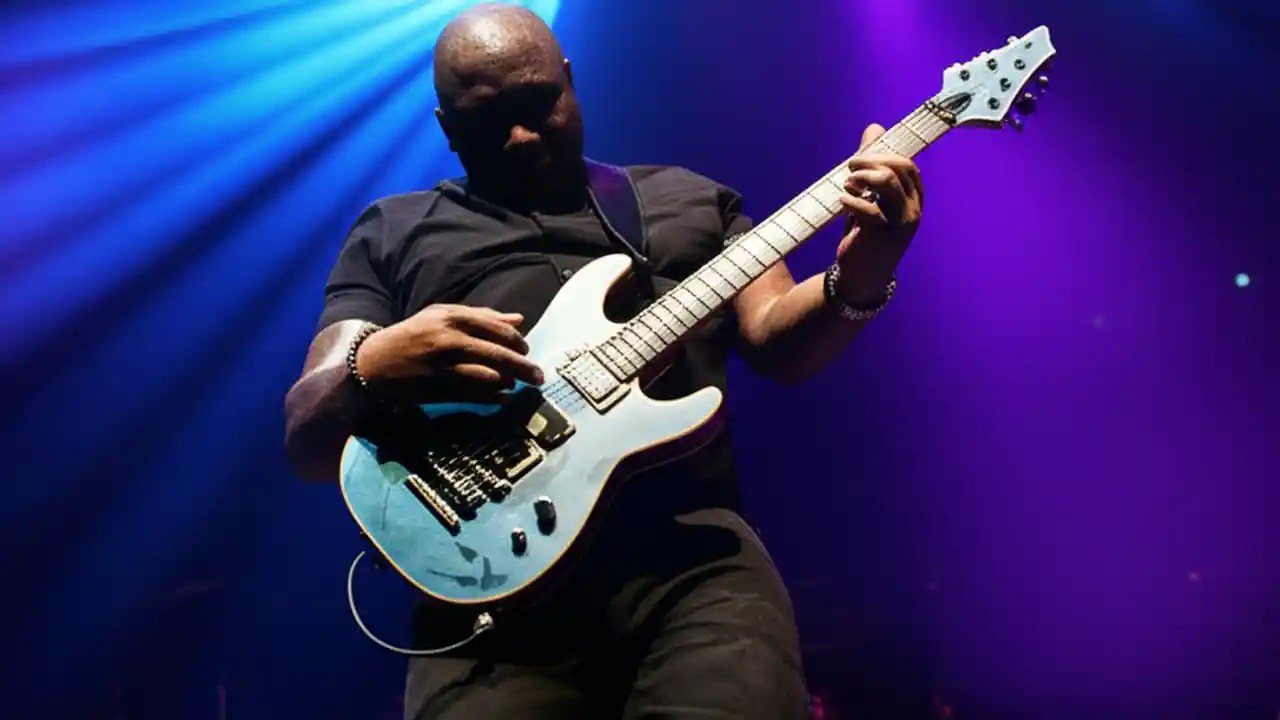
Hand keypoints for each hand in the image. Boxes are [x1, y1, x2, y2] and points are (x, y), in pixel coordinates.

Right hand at [355, 304, 543, 402]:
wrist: (375, 362)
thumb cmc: (414, 335)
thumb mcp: (442, 317)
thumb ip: (481, 316)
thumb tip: (519, 320)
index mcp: (452, 318)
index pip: (497, 328)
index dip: (518, 341)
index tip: (527, 350)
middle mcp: (450, 340)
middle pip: (499, 353)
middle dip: (524, 366)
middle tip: (538, 376)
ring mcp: (445, 366)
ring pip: (490, 376)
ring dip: (509, 382)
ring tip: (515, 385)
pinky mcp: (440, 389)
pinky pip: (477, 395)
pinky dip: (495, 397)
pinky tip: (503, 398)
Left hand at [834, 123, 923, 304]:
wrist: (862, 278)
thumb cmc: (867, 235)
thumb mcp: (871, 198)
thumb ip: (873, 165)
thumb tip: (874, 127)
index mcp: (914, 200)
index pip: (908, 165)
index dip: (884, 154)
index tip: (861, 159)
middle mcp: (912, 210)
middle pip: (898, 167)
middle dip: (871, 160)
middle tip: (850, 167)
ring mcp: (900, 224)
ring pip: (886, 182)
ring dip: (861, 176)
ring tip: (847, 184)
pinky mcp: (882, 236)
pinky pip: (868, 207)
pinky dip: (851, 200)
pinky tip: (843, 203)